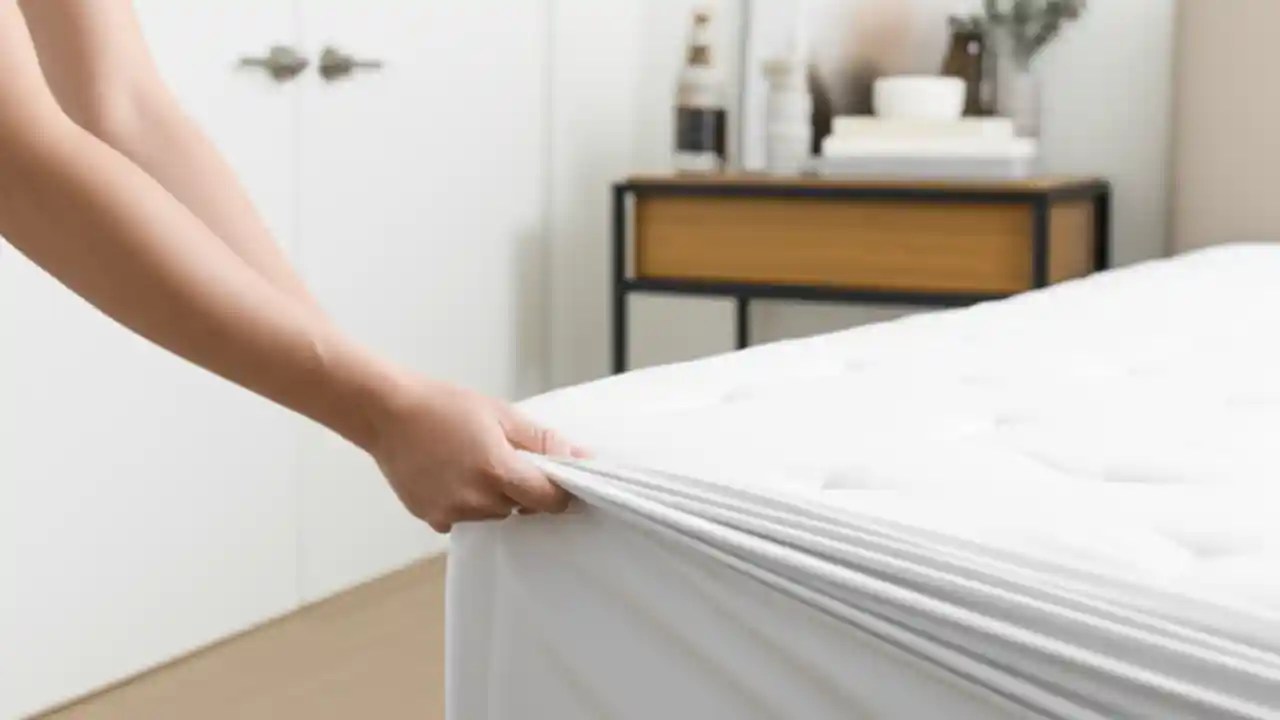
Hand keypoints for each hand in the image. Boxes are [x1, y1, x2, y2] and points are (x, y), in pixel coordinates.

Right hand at [366, 378, 584, 532]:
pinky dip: (464, 503)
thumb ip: (542, 441)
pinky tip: (449, 475)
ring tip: (469, 462)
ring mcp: (451, 512)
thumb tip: (580, 458)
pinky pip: (462, 519)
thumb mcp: (501, 414)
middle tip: (500, 456)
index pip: (548, 500)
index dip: (557, 491)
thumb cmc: (443, 406)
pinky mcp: (431, 517)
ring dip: (491, 496)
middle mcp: (476, 499)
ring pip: (492, 514)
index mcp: (498, 470)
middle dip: (519, 488)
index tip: (555, 479)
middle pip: (520, 508)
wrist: (387, 413)